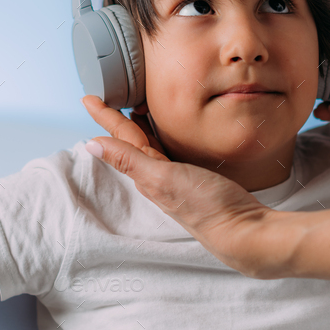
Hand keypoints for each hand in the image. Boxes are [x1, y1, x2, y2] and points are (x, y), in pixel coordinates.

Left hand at [80, 96, 274, 277]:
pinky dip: (163, 137)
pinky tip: (168, 134)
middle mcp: (158, 175)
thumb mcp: (163, 177)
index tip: (88, 99)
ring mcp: (177, 177)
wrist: (242, 230)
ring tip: (133, 109)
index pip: (121, 137)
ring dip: (139, 126)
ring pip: (151, 145)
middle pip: (132, 140)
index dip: (105, 117)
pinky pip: (170, 152)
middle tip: (107, 99)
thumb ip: (129, 160)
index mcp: (147, 172)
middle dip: (118, 119)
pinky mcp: (196, 178)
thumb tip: (91, 144)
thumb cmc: (205, 205)